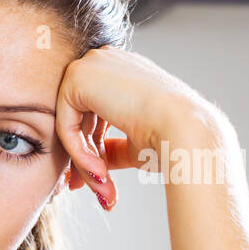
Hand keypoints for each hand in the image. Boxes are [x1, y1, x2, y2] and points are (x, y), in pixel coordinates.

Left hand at [54, 45, 229, 210]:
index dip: (92, 149)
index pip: (93, 114)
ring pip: (71, 126)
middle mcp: (105, 61)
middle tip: (94, 188)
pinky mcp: (77, 77)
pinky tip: (100, 171)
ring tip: (104, 185)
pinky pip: (65, 125)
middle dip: (85, 159)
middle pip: (79, 120)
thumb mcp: (133, 143)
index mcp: (121, 71)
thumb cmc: (169, 137)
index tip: (97, 178)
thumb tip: (90, 167)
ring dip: (84, 162)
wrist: (184, 130)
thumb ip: (108, 148)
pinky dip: (79, 153)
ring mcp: (90, 64)